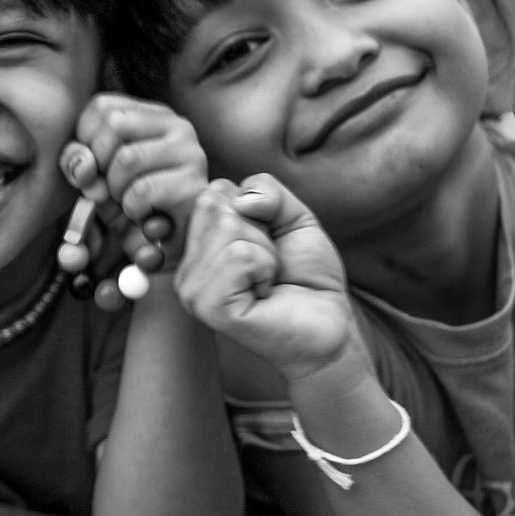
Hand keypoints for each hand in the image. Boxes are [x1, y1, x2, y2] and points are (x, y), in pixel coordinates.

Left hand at [65, 94, 207, 273]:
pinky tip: (144, 216)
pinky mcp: (194, 186)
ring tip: (128, 204)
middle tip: (109, 191)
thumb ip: (78, 163)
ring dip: (115, 191)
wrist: (169, 247)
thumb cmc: (131, 205)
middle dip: (99, 164)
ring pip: (127, 158)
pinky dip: (131, 209)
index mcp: (153, 116)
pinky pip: (142, 191)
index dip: (85, 140)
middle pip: (115, 124)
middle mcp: (178, 126)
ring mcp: (191, 154)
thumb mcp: (97, 178)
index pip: (103, 106)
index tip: (94, 168)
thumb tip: (82, 165)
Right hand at [175, 175, 354, 379]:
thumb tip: (242, 198)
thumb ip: (267, 189)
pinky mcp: (209, 306)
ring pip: (228, 228)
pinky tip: (265, 293)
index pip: (213, 191)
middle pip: (216, 204)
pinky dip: (265, 267)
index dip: (255, 209)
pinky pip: (239, 256)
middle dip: (260, 229)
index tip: (266, 244)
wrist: (329, 326)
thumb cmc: (307, 277)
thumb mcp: (292, 217)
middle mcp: (186, 267)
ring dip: (266, 252)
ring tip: (267, 281)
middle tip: (269, 265)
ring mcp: (192, 289)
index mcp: (197, 246)